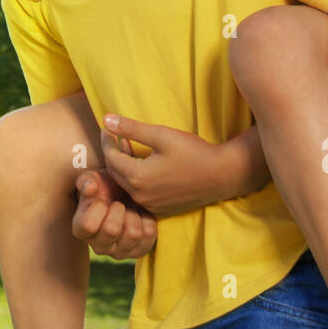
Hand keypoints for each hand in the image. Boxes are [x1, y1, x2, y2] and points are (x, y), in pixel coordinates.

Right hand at [72, 169, 157, 259]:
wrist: (128, 194)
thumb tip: (91, 188)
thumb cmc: (107, 188)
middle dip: (119, 209)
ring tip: (130, 209)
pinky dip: (148, 220)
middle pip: (111, 230)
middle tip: (119, 202)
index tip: (103, 198)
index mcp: (81, 230)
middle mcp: (98, 246)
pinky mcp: (139, 251)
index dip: (98, 207)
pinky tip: (141, 215)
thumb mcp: (94, 179)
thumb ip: (87, 181)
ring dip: (134, 215)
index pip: (88, 225)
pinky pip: (149, 236)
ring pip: (133, 234)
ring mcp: (119, 252)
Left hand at [98, 114, 230, 216]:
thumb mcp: (161, 135)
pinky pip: (139, 193)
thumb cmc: (193, 152)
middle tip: (114, 135)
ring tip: (128, 147)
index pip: (111, 158)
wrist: (221, 175)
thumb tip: (106, 120)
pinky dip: (136, 178)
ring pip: (127, 184)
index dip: (107, 141)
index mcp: (138, 177)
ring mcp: (151, 205)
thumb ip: (131, 128)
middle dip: (113, 153)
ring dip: (124, 166)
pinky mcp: (161, 208)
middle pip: (116, 173)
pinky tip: (143, 165)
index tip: (106, 127)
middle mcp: (140, 196)